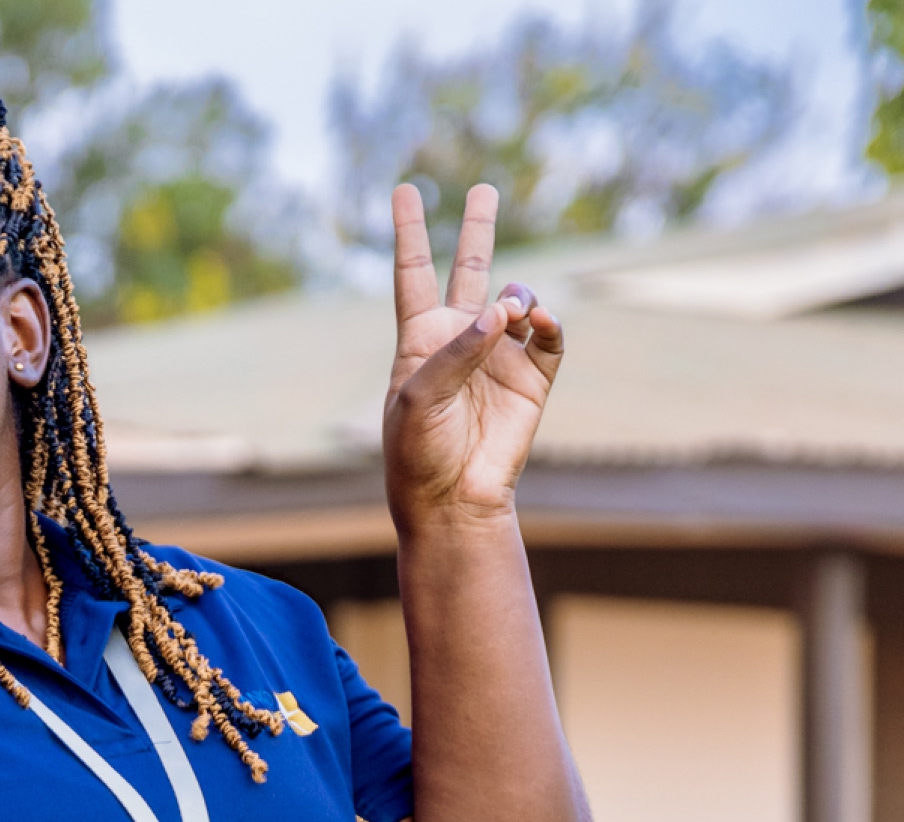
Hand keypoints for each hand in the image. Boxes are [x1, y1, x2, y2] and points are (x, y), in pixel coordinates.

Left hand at [384, 183, 563, 534]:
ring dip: (518, 294)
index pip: (413, 273)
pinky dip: (550, 324)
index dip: (409, 232)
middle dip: (477, 229)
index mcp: (420, 339)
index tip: (404, 190)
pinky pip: (550, 338)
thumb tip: (503, 310)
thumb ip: (457, 350)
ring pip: (517, 300)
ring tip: (515, 307)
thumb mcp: (418, 398)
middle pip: (469, 269)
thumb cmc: (418, 450)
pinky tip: (539, 321)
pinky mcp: (533, 379)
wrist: (454, 499)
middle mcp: (461, 340)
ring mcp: (499, 356)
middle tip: (483, 187)